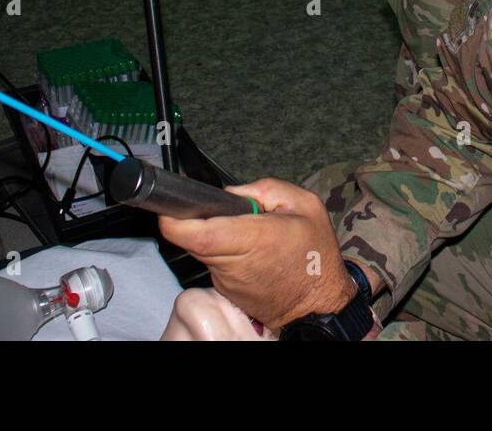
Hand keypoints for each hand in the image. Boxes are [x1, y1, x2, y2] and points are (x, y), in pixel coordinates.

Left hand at [157, 179, 354, 330]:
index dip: (175, 219)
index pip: (196, 233)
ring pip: (202, 249)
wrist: (319, 304)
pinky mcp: (225, 291)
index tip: (172, 205)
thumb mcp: (305, 203)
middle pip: (193, 238)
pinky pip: (214, 263)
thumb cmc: (317, 255)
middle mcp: (234, 263)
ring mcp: (227, 281)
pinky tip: (249, 250)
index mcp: (253, 238)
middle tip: (224, 210)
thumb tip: (230, 193)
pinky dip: (224, 253)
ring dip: (214, 236)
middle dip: (199, 219)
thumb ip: (264, 188)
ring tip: (246, 231)